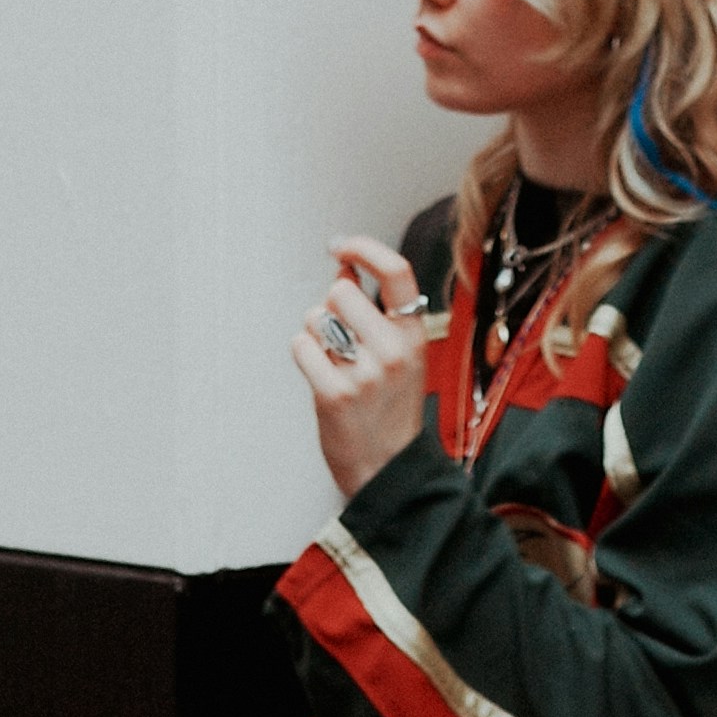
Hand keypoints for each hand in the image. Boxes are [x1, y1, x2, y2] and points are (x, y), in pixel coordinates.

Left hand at [293, 237, 428, 498]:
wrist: (388, 469)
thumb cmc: (389, 409)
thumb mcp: (399, 355)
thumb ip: (375, 312)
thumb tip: (344, 268)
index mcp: (415, 335)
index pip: (397, 272)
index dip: (364, 248)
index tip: (340, 247)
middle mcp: (394, 350)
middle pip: (340, 293)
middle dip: (330, 308)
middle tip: (339, 337)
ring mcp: (364, 374)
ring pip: (316, 318)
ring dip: (315, 334)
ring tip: (334, 363)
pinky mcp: (333, 395)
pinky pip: (301, 347)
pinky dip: (304, 355)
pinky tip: (320, 376)